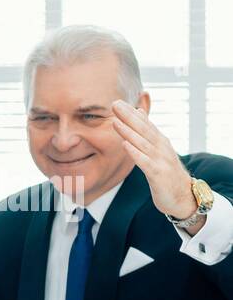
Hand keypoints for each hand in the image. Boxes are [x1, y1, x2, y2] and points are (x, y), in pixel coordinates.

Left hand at [111, 100, 199, 223]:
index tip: (117, 102)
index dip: (131, 113)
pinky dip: (135, 153)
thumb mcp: (158, 151)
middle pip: (143, 130)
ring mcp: (161, 161)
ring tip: (116, 121)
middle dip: (129, 117)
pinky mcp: (158, 174)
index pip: (145, 125)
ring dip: (129, 132)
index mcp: (159, 142)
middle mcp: (161, 148)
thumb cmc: (167, 173)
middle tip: (115, 104)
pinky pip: (145, 162)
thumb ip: (148, 132)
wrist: (184, 197)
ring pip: (143, 144)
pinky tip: (125, 145)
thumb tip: (138, 112)